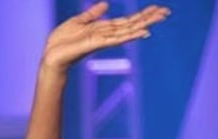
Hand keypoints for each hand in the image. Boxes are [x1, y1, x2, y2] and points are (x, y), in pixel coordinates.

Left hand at [42, 2, 169, 72]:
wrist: (51, 55)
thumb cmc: (61, 42)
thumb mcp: (78, 21)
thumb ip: (93, 14)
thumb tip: (107, 4)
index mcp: (103, 29)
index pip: (126, 20)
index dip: (142, 15)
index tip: (157, 8)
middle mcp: (106, 35)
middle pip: (132, 24)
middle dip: (149, 18)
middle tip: (167, 12)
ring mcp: (103, 40)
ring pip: (128, 30)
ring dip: (144, 24)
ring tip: (160, 18)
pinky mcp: (97, 43)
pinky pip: (117, 38)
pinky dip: (130, 35)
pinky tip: (143, 32)